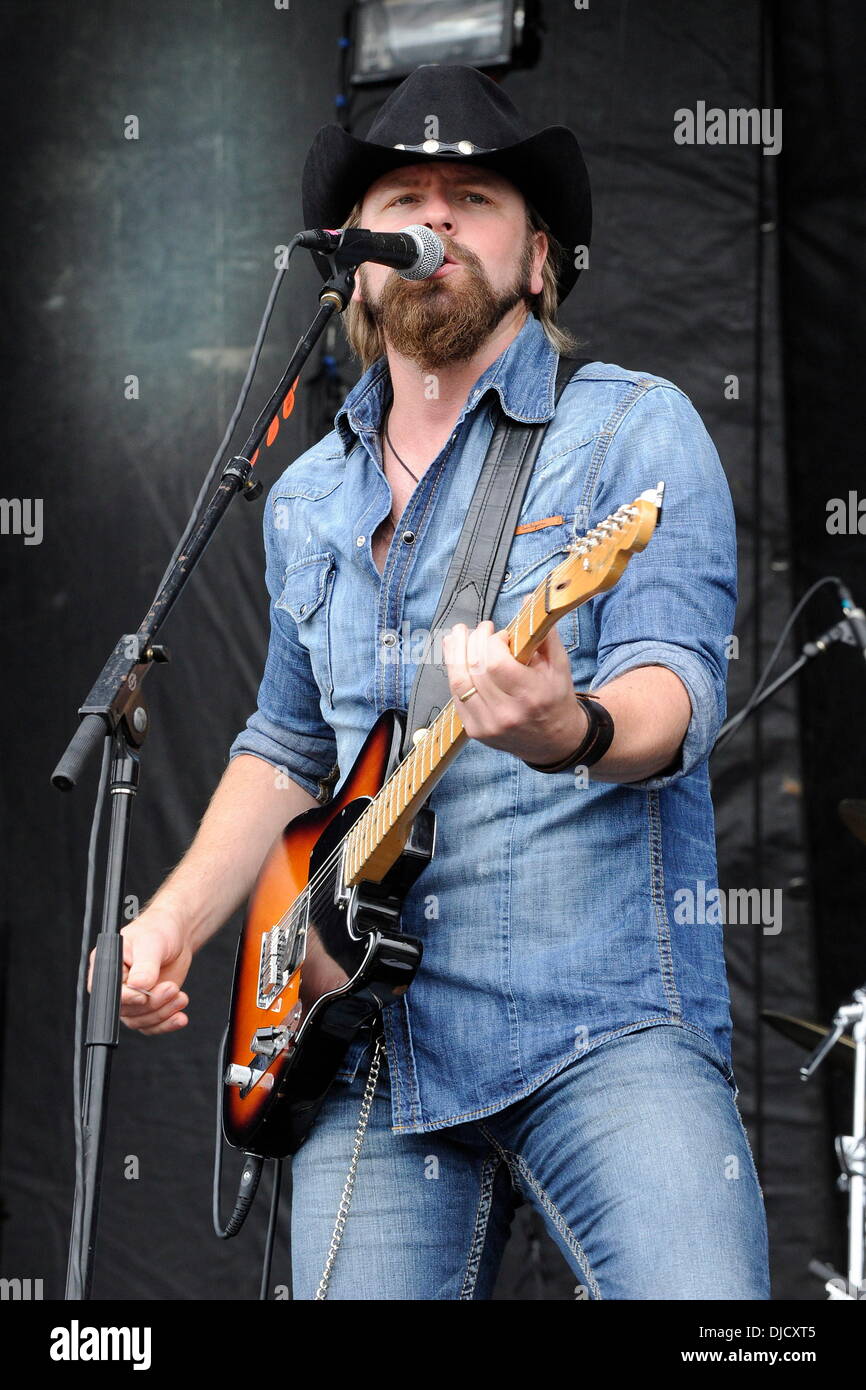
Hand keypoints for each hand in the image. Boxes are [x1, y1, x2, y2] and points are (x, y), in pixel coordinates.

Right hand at [88, 902, 192, 1035]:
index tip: (145, 994)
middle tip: (172, 988)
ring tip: (180, 997)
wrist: (177, 936)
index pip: (109, 992)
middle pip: (127, 1010)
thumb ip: (145, 966)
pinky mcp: (147, 1006)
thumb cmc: (159, 930)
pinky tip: (179, 1017)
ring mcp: (131, 998)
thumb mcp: (152, 943)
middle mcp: (116, 985)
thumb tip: (138, 986)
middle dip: (152, 1003)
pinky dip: (166, 1024)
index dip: (127, 998)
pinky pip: (152, 1025)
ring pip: (140, 1020)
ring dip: (162, 1013)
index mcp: (106, 965)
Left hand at [441, 619, 585, 764]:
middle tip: (475, 629)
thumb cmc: (556, 698)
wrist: (554, 741)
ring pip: (459, 682)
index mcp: (531, 696)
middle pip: (474, 670)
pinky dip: (455, 673)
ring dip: (454, 654)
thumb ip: (543, 633)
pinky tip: (456, 658)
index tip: (497, 633)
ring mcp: (488, 725)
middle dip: (471, 642)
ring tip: (457, 636)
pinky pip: (456, 696)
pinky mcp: (476, 732)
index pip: (495, 663)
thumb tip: (527, 601)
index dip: (490, 642)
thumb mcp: (559, 665)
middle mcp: (507, 714)